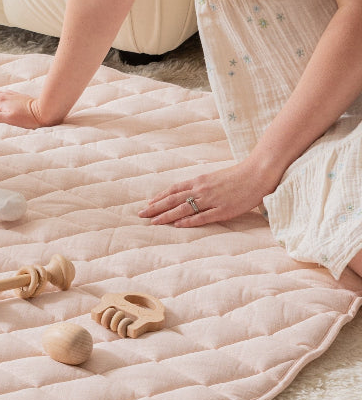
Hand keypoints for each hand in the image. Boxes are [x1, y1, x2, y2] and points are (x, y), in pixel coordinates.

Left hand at [138, 157, 275, 226]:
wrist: (257, 174)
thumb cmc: (238, 176)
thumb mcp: (215, 178)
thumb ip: (203, 186)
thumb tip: (191, 192)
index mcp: (199, 181)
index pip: (174, 189)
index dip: (160, 197)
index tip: (148, 204)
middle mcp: (202, 189)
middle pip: (173, 199)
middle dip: (156, 207)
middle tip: (141, 214)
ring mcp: (211, 200)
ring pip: (183, 209)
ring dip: (167, 216)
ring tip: (153, 222)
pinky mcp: (223, 210)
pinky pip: (202, 217)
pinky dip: (189, 221)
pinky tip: (178, 225)